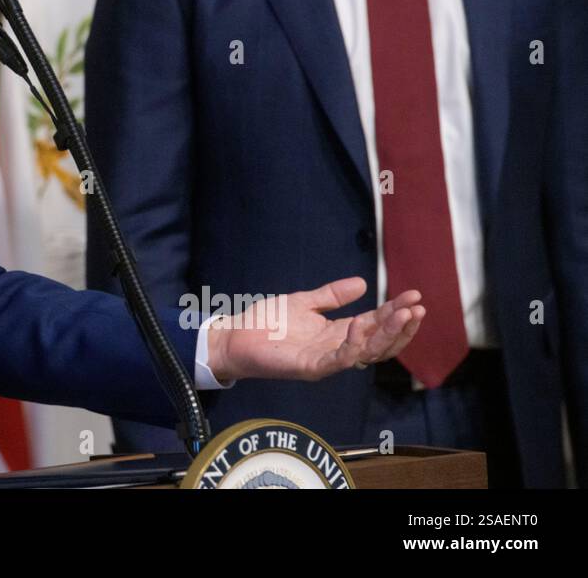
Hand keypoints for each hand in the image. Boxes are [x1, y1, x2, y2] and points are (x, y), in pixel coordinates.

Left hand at [206, 277, 424, 383]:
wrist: (236, 336)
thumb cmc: (267, 322)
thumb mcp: (304, 302)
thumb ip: (332, 295)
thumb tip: (364, 284)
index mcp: (338, 332)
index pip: (376, 323)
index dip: (396, 311)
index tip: (415, 296)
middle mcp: (337, 348)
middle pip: (379, 341)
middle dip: (401, 325)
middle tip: (417, 307)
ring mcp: (325, 360)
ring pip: (366, 353)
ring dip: (386, 335)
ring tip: (402, 315)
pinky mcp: (309, 368)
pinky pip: (337, 361)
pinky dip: (352, 346)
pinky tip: (361, 327)